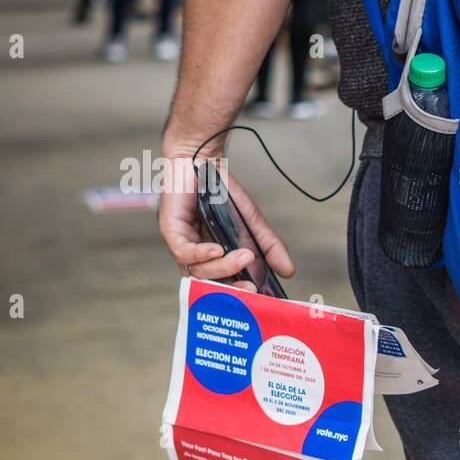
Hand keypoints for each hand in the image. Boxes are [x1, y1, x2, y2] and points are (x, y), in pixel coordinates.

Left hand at [157, 139, 294, 292]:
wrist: (203, 162)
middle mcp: (196, 256)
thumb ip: (269, 247)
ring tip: (244, 257)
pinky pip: (184, 252)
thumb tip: (289, 271)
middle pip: (208, 285)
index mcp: (214, 259)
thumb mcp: (253, 223)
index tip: (260, 298)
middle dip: (229, 291)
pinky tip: (218, 249)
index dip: (239, 296)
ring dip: (222, 267)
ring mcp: (182, 244)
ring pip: (196, 271)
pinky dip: (202, 254)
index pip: (224, 286)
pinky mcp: (170, 230)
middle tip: (250, 290)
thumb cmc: (223, 193)